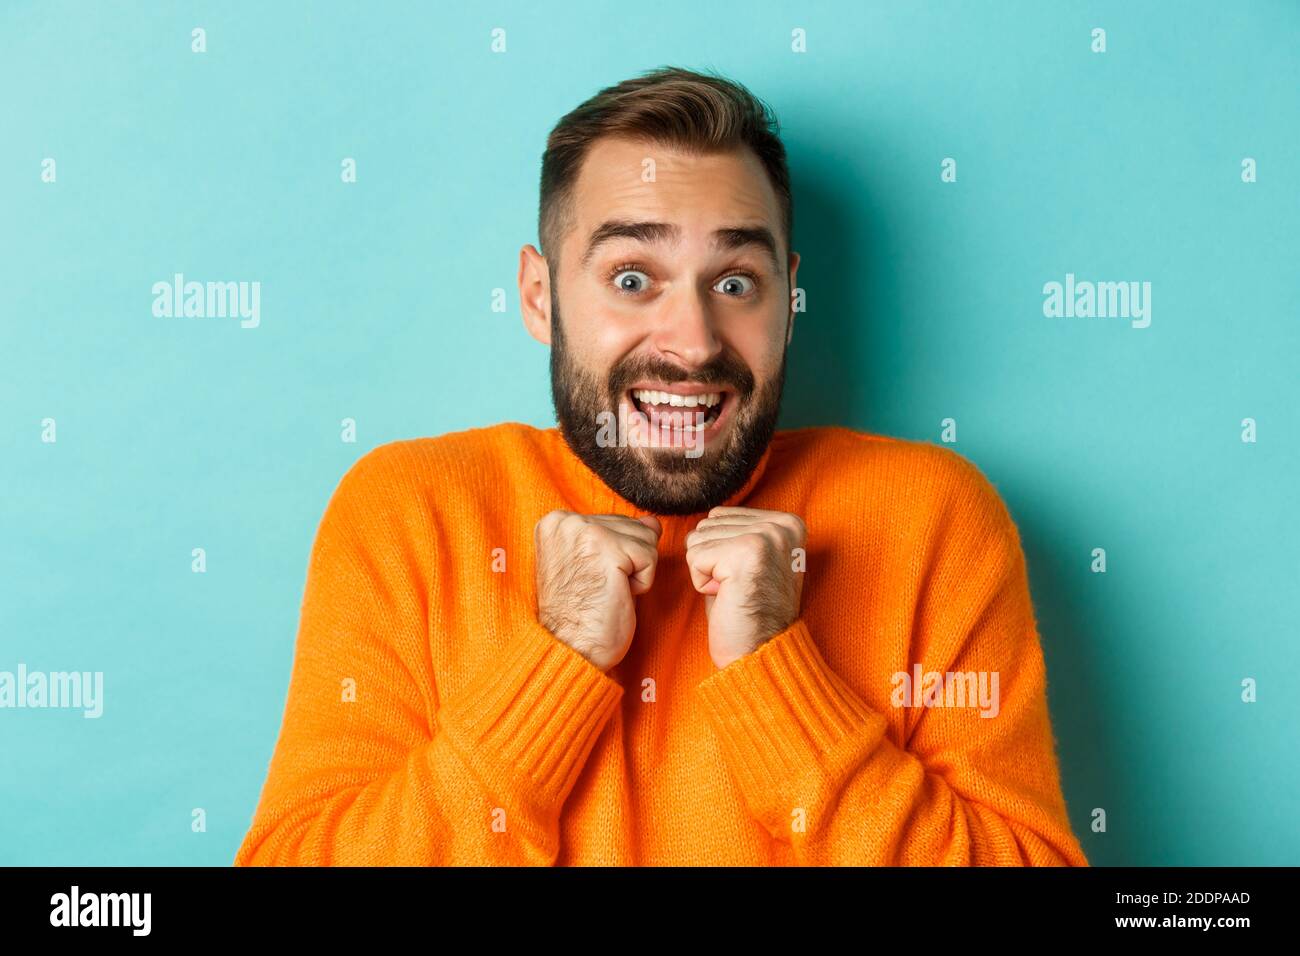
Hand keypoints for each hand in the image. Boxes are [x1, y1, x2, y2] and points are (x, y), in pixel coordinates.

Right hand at [534, 510, 661, 671]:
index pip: (615, 521)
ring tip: (606, 591)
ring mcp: (585, 531)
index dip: (617, 557)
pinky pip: (649, 557)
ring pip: (645, 539)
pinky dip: (642, 583)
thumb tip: (653, 521)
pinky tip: (616, 595)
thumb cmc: (582, 615)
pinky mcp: (608, 549)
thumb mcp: (599, 565)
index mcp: (556, 522)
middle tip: (599, 588)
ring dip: (635, 572)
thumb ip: (620, 536)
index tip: (591, 579)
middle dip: (627, 562)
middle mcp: (566, 521)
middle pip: (632, 526)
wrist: (571, 650)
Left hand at [685, 507, 806, 668]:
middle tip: (738, 587)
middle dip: (711, 560)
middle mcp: (780, 525)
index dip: (720, 551)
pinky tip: (726, 597)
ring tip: (733, 592)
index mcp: (786, 522)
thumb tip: (708, 515)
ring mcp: (765, 537)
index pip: (719, 516)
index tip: (746, 577)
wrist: (758, 654)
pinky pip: (694, 558)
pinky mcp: (746, 553)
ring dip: (706, 571)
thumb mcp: (751, 560)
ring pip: (697, 540)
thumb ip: (736, 531)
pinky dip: (702, 583)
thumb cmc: (749, 612)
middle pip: (706, 525)